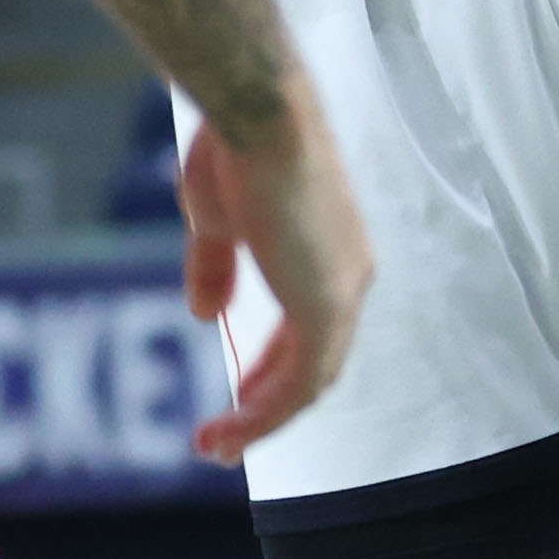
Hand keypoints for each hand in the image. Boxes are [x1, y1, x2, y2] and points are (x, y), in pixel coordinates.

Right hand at [180, 105, 371, 465]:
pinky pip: (298, 385)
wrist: (257, 113)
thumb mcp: (217, 218)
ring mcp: (343, 291)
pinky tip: (229, 432)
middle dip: (269, 400)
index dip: (274, 362)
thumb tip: (210, 317)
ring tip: (216, 444)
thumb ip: (217, 268)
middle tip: (228, 434)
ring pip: (310, 380)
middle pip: (317, 359)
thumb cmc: (236, 145)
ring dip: (262, 420)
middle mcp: (349, 273)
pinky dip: (264, 416)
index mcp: (330, 248)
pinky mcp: (326, 307)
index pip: (311, 324)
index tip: (240, 387)